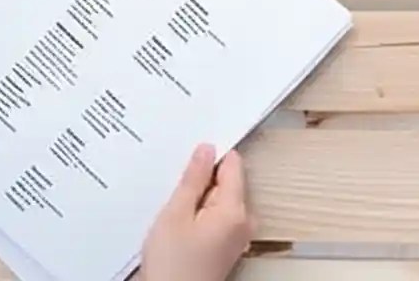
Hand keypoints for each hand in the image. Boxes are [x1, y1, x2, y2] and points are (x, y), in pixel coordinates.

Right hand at [141, 145, 254, 280]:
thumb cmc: (173, 267)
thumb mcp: (175, 214)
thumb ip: (194, 179)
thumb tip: (207, 150)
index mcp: (236, 210)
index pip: (233, 164)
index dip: (210, 157)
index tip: (189, 159)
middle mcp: (244, 221)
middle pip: (227, 182)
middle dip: (202, 181)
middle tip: (176, 193)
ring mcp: (238, 235)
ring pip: (220, 199)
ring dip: (198, 199)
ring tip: (176, 214)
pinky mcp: (228, 244)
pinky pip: (218, 216)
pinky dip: (200, 215)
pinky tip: (181, 226)